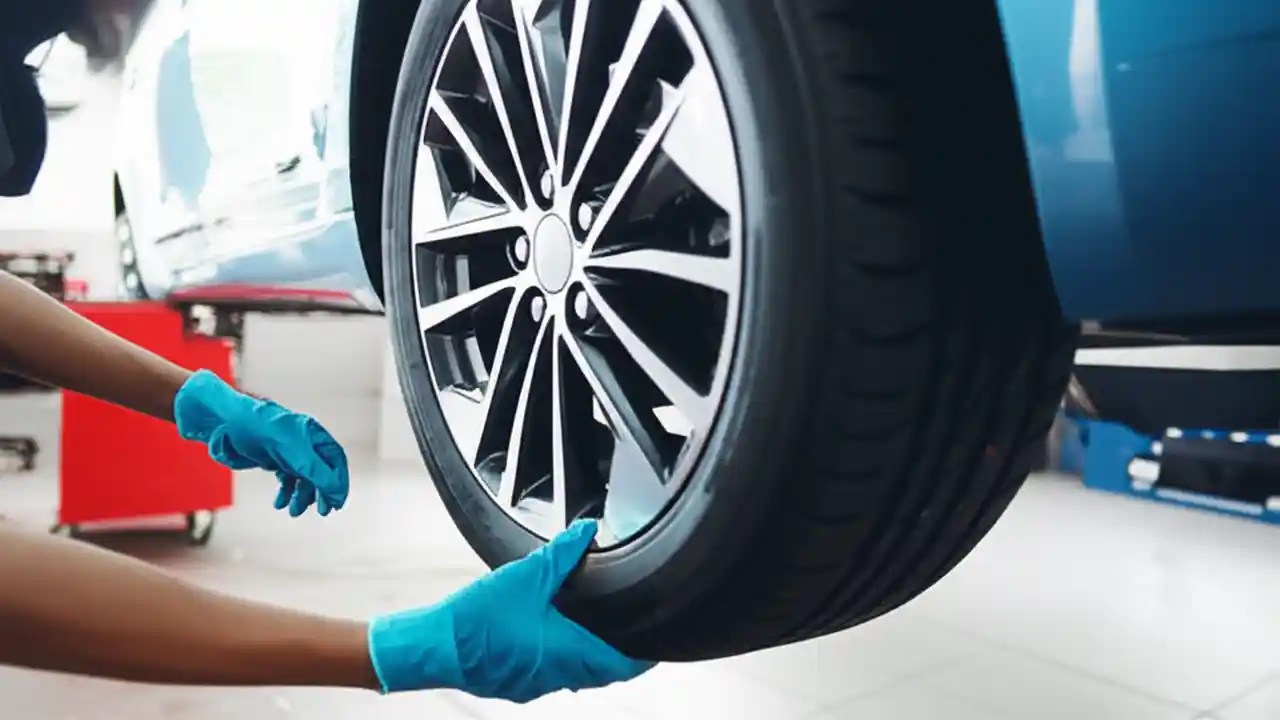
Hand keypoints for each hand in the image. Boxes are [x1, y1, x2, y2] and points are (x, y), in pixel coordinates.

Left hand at [173, 370, 348, 516]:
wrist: (223, 422)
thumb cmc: (258, 428)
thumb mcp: (293, 452)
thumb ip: (317, 472)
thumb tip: (337, 494)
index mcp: (313, 434)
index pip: (336, 461)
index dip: (339, 483)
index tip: (337, 503)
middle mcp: (303, 442)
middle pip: (322, 471)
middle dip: (322, 492)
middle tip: (322, 511)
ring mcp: (288, 451)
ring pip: (304, 478)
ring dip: (302, 496)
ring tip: (293, 511)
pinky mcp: (272, 458)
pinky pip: (286, 479)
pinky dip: (285, 492)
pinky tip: (280, 503)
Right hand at [368, 520, 653, 702]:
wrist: (432, 647)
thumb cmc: (473, 620)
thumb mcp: (525, 576)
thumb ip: (561, 554)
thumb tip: (586, 533)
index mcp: (564, 653)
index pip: (621, 664)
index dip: (643, 655)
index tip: (658, 642)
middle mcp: (554, 675)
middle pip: (603, 672)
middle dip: (620, 654)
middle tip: (633, 631)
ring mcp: (534, 685)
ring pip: (578, 675)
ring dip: (591, 657)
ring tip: (600, 631)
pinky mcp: (516, 684)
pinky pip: (552, 675)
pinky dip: (565, 660)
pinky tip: (556, 638)